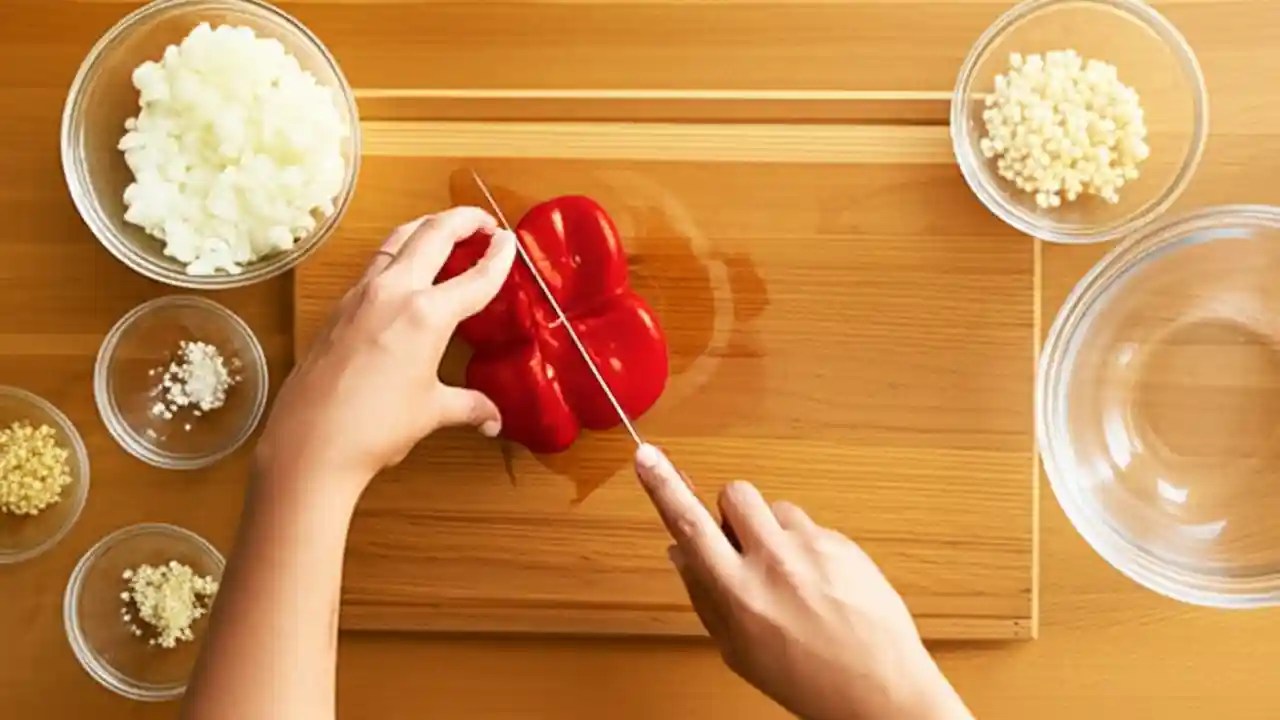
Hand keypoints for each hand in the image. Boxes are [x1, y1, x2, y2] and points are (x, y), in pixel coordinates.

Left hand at [256, 207, 516, 499]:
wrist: (310, 442)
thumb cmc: (375, 428)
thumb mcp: (431, 412)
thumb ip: (468, 405)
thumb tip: (491, 418)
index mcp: (427, 315)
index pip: (476, 276)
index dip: (499, 257)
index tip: (510, 241)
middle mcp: (394, 292)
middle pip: (434, 234)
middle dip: (463, 220)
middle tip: (484, 223)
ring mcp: (361, 294)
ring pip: (398, 239)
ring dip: (427, 227)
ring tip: (445, 232)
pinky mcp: (339, 306)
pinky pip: (375, 264)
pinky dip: (398, 253)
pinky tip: (405, 271)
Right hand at [634, 445, 971, 719]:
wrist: (880, 690)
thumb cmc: (808, 680)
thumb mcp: (739, 651)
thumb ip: (706, 596)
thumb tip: (680, 552)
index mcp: (740, 593)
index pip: (690, 526)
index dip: (663, 488)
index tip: (646, 456)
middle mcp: (775, 563)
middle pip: (736, 494)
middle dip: (732, 510)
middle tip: (742, 542)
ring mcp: (814, 548)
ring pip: (777, 508)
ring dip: (775, 531)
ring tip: (792, 577)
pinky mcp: (845, 543)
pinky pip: (813, 528)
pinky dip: (809, 549)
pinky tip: (821, 587)